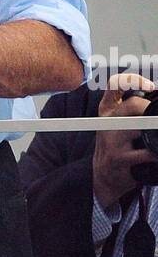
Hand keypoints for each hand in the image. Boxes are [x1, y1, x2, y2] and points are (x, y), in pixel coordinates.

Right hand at [92, 72, 156, 209]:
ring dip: (155, 134)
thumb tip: (157, 97)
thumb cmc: (117, 146)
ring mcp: (112, 140)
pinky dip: (155, 153)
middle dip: (152, 112)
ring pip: (142, 127)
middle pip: (134, 104)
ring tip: (155, 137)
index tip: (150, 87)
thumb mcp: (118, 123)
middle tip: (157, 120)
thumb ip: (132, 109)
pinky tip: (154, 154)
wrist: (104, 176)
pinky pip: (146, 151)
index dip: (134, 80)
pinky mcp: (118, 157)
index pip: (115, 84)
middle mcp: (108, 121)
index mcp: (108, 109)